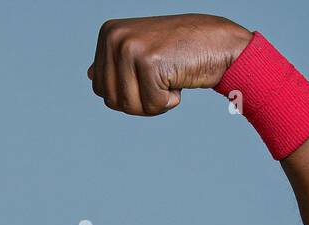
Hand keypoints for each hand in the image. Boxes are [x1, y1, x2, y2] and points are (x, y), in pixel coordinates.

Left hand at [87, 13, 251, 115]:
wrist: (219, 43)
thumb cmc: (181, 51)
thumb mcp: (141, 53)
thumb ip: (115, 65)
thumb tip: (90, 74)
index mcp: (107, 34)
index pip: (99, 88)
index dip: (127, 93)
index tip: (148, 74)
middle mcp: (113, 37)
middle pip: (111, 100)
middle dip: (139, 100)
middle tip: (160, 78)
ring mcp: (130, 47)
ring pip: (129, 106)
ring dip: (154, 102)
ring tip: (169, 77)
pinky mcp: (148, 61)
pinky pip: (151, 104)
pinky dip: (169, 101)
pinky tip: (178, 78)